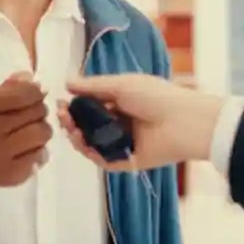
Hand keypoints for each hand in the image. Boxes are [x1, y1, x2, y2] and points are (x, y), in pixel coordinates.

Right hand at [0, 72, 51, 187]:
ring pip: (43, 132)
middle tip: (29, 115)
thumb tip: (32, 79)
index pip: (23, 93)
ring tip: (30, 131)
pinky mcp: (11, 173)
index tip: (33, 95)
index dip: (35, 92)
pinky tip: (26, 150)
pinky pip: (42, 154)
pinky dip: (39, 149)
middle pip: (37, 111)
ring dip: (42, 129)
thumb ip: (13, 85)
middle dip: (39, 110)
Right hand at [56, 73, 223, 170]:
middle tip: (62, 116)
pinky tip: (83, 142)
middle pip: (88, 126)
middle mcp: (121, 123)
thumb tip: (67, 82)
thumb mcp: (121, 84)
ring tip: (71, 129)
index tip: (60, 102)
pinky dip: (91, 153)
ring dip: (78, 137)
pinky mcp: (127, 161)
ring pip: (93, 144)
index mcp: (122, 102)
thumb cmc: (156, 97)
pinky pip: (103, 159)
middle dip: (72, 121)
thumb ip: (93, 86)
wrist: (183, 122)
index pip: (91, 105)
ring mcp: (123, 143)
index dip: (74, 105)